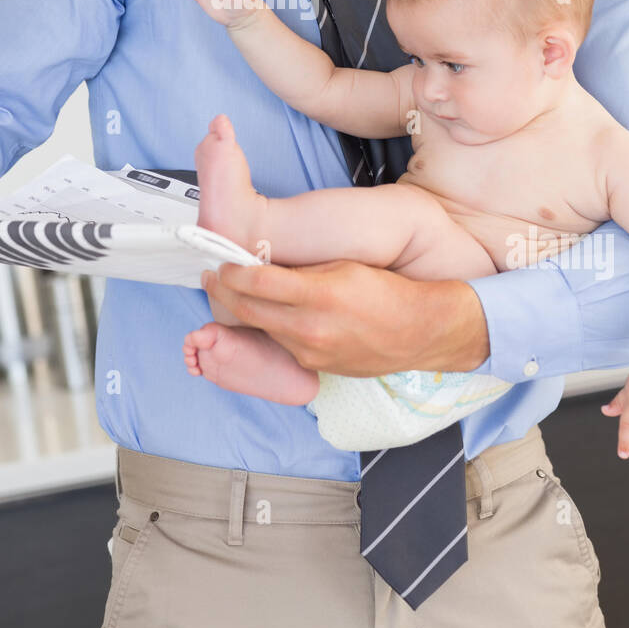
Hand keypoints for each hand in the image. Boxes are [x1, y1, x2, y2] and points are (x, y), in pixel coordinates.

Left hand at [201, 258, 489, 375]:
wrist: (418, 333)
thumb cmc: (384, 291)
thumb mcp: (344, 267)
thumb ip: (303, 270)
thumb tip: (265, 265)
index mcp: (320, 295)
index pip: (259, 282)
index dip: (232, 271)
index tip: (219, 261)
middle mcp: (310, 328)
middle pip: (249, 310)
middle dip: (224, 292)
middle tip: (211, 276)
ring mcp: (310, 352)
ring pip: (261, 329)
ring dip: (243, 310)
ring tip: (231, 291)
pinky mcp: (313, 366)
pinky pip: (281, 343)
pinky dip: (268, 327)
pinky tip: (266, 313)